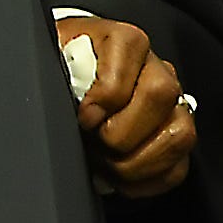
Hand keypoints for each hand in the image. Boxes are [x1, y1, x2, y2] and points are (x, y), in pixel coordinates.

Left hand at [56, 18, 193, 197]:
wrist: (81, 66)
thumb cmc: (67, 60)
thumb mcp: (56, 51)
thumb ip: (56, 65)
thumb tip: (42, 93)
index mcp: (125, 42)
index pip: (127, 72)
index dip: (103, 101)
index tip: (82, 118)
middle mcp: (157, 68)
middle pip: (160, 98)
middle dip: (120, 134)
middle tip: (92, 143)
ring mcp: (174, 102)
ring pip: (179, 136)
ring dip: (136, 163)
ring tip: (104, 164)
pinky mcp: (176, 133)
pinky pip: (178, 166)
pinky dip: (147, 181)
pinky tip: (118, 177)